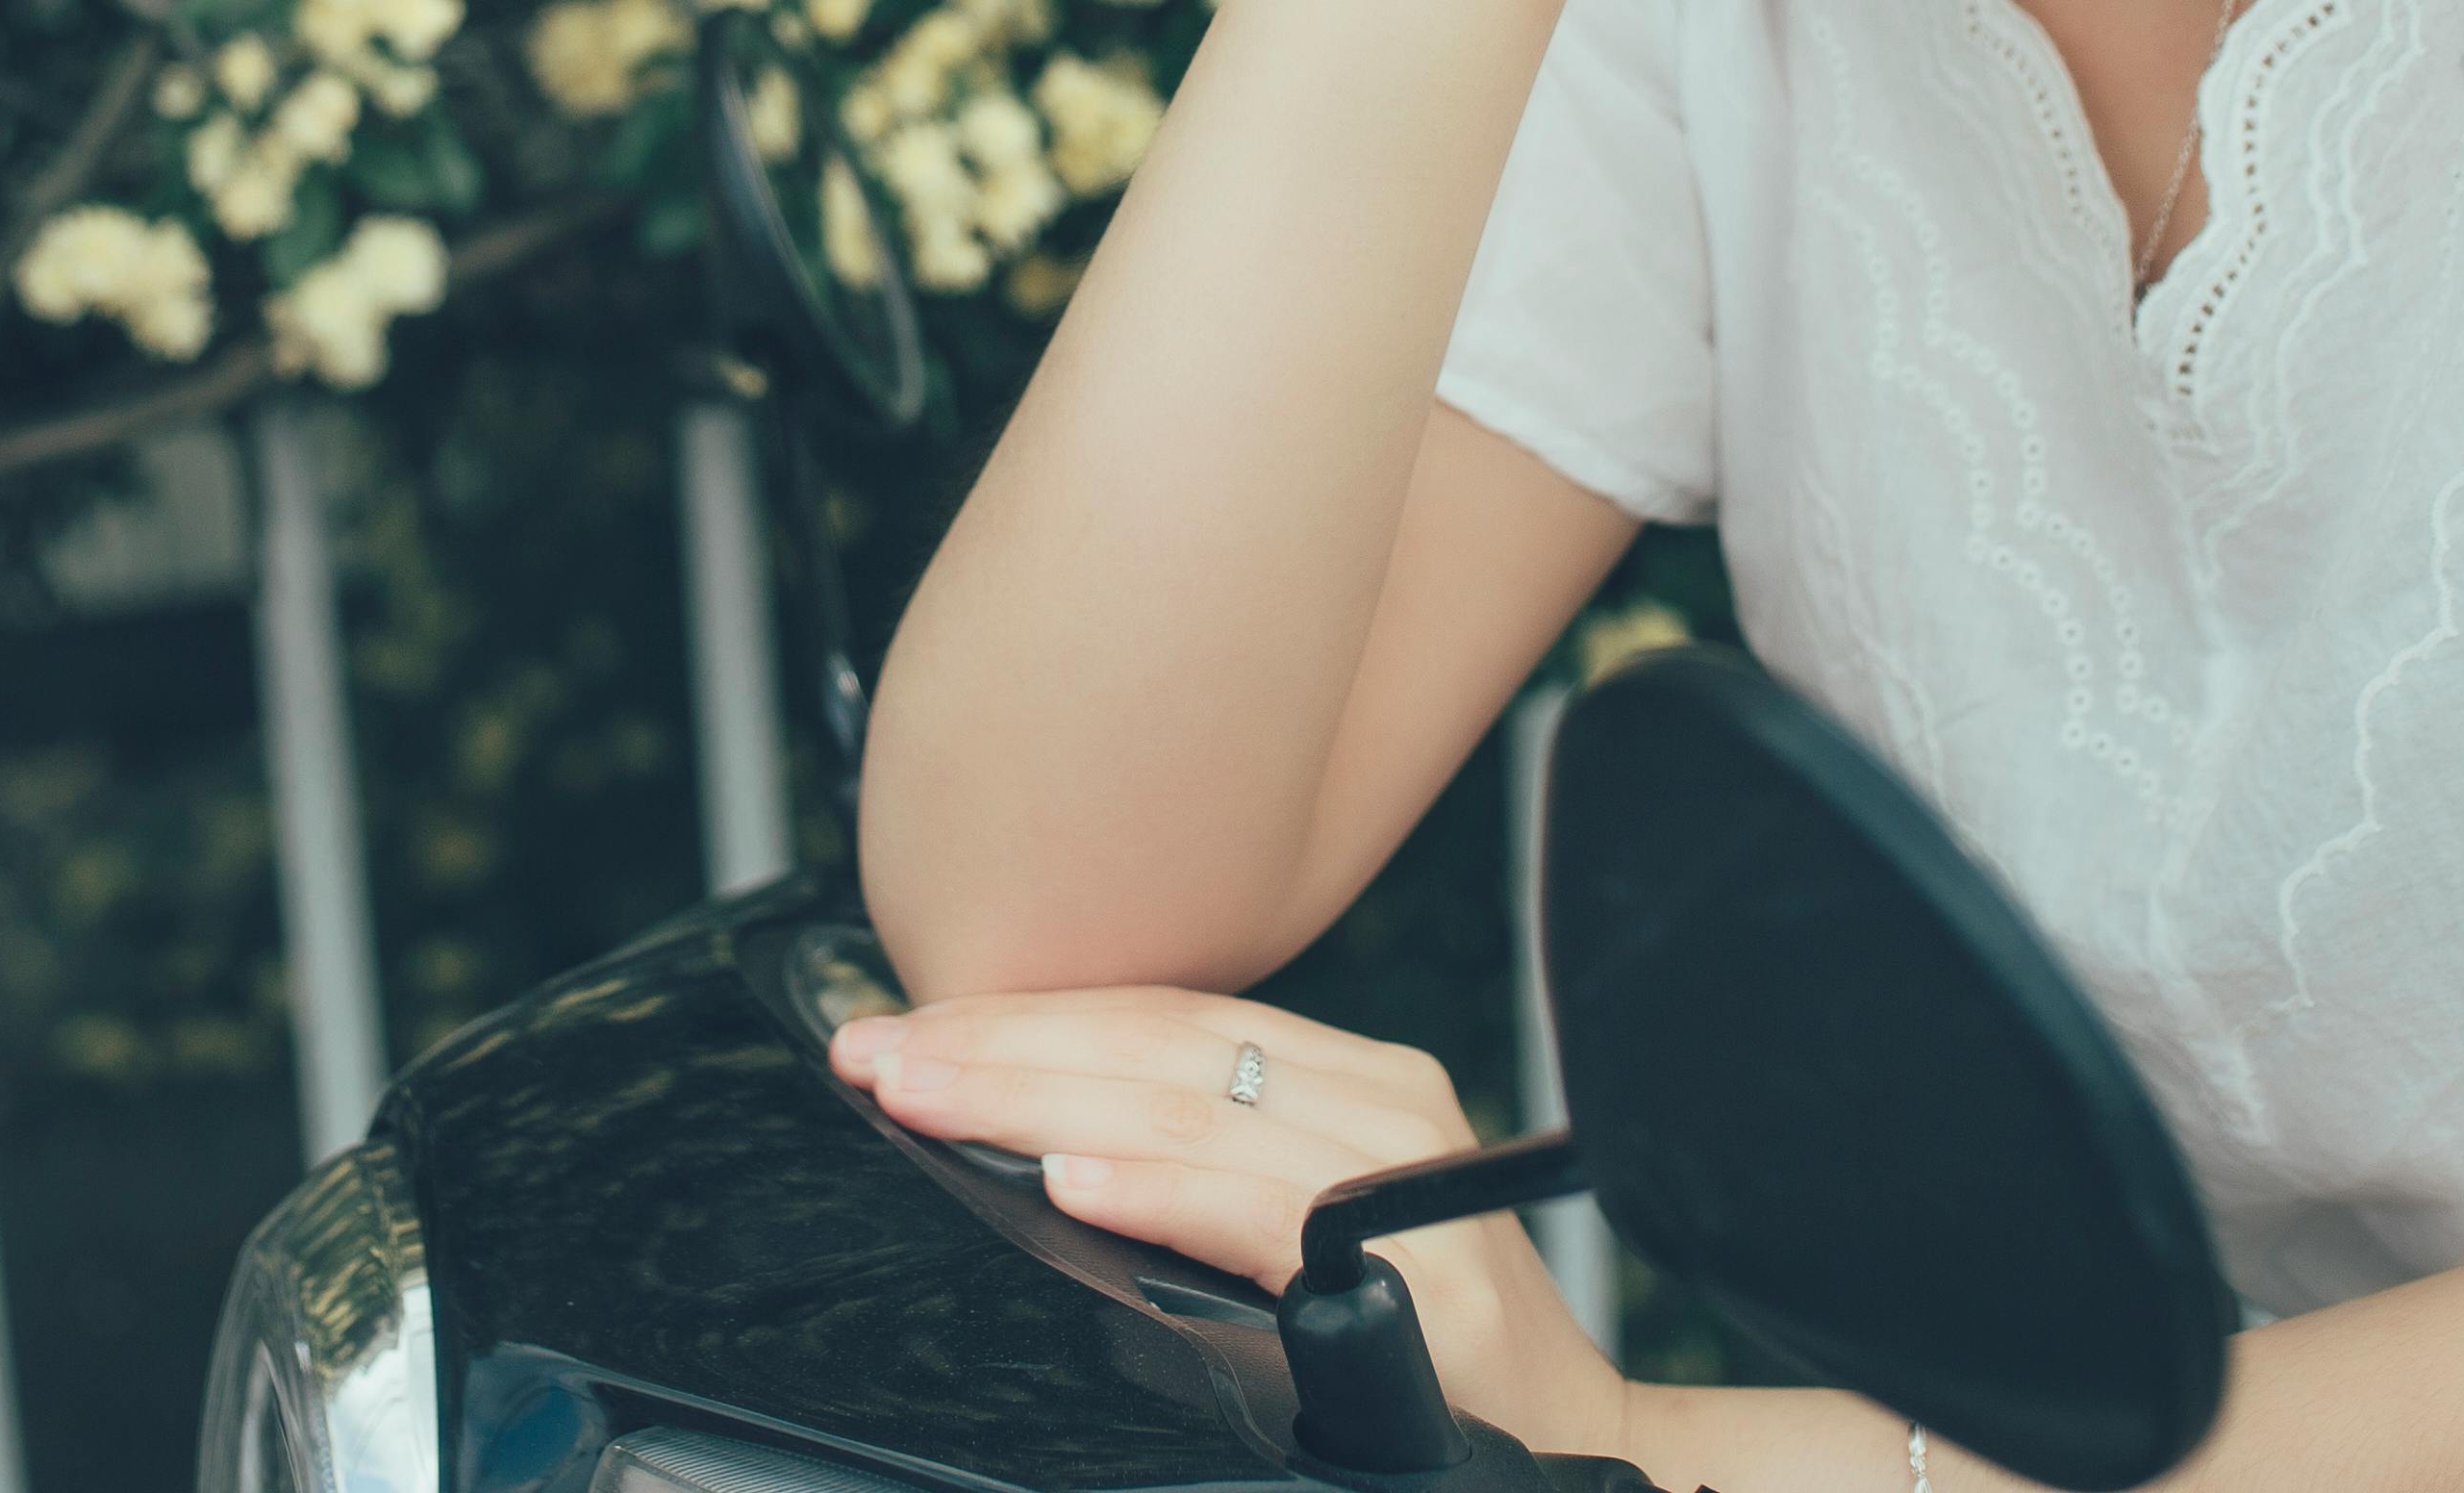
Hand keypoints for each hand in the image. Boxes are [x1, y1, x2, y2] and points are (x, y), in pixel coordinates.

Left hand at [829, 984, 1632, 1465]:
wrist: (1585, 1456)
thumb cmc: (1432, 1354)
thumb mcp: (1307, 1234)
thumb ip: (1201, 1178)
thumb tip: (1029, 1151)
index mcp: (1350, 1081)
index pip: (1161, 1019)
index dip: (1027, 1015)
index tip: (900, 1027)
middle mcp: (1382, 1107)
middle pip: (1163, 1048)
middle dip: (1004, 1047)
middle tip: (878, 1055)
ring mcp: (1408, 1184)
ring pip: (1196, 1110)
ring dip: (1043, 1103)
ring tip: (931, 1100)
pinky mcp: (1428, 1278)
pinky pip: (1266, 1214)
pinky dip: (1160, 1194)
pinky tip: (1068, 1186)